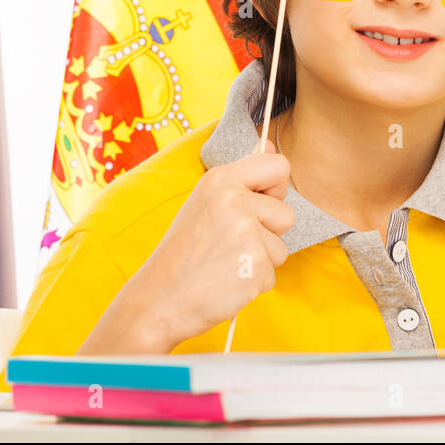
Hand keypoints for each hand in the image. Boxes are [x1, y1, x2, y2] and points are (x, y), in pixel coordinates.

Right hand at [81, 141, 295, 353]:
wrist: (157, 300)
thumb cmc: (184, 253)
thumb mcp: (206, 202)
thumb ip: (242, 177)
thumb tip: (269, 144)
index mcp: (220, 180)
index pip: (279, 166)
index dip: (275, 188)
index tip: (256, 204)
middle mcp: (234, 200)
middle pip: (287, 214)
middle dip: (268, 234)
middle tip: (229, 244)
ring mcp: (246, 232)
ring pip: (281, 248)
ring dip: (259, 261)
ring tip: (224, 263)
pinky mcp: (255, 264)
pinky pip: (272, 273)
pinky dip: (253, 283)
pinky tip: (225, 280)